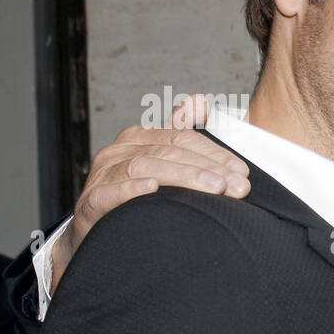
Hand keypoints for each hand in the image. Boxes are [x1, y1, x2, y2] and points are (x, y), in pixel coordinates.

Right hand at [51, 95, 250, 292]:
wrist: (97, 233)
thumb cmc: (136, 197)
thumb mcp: (161, 161)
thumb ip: (181, 133)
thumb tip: (200, 100)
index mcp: (139, 138)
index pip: (183, 137)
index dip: (215, 154)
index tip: (243, 173)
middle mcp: (120, 151)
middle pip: (168, 151)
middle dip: (207, 168)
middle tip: (237, 187)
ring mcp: (103, 174)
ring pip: (144, 167)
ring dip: (182, 177)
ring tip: (214, 188)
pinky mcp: (91, 201)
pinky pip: (109, 191)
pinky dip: (131, 189)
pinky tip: (151, 189)